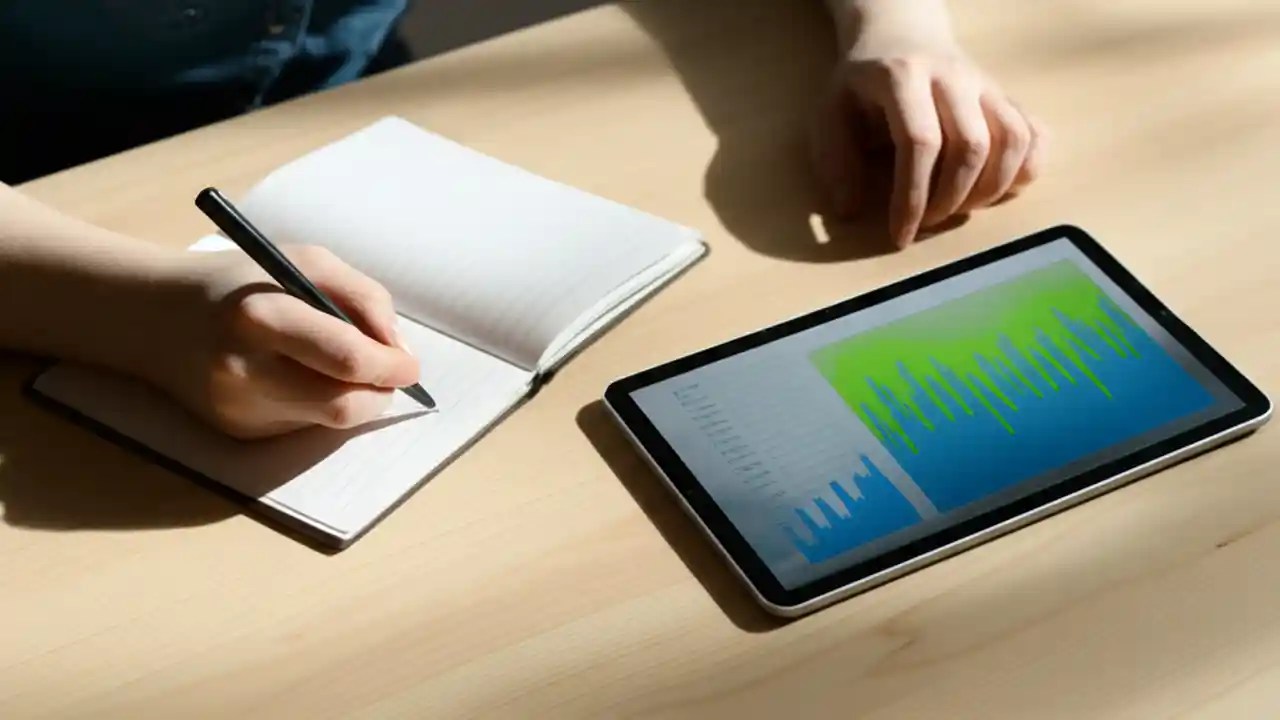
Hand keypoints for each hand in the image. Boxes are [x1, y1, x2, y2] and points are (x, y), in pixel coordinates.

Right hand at [142, 246, 419, 438]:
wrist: (156, 317)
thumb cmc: (244, 282)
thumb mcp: (304, 262)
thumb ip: (362, 298)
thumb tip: (399, 349)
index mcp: (261, 318)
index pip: (348, 359)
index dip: (392, 366)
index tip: (409, 362)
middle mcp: (244, 372)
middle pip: (343, 406)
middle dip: (381, 392)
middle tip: (393, 373)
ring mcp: (238, 410)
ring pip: (329, 423)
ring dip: (356, 400)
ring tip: (348, 369)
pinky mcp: (238, 432)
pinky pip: (304, 426)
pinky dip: (321, 404)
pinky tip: (300, 377)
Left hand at [811, 23, 1047, 247]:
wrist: (900, 34)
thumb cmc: (863, 84)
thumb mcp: (831, 112)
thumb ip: (836, 161)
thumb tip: (850, 211)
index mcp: (904, 77)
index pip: (920, 142)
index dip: (912, 197)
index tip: (900, 235)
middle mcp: (954, 77)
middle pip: (972, 145)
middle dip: (951, 198)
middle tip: (928, 223)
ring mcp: (987, 85)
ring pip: (1014, 139)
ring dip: (991, 189)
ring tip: (960, 209)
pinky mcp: (1006, 97)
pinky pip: (1036, 133)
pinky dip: (1027, 169)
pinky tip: (998, 190)